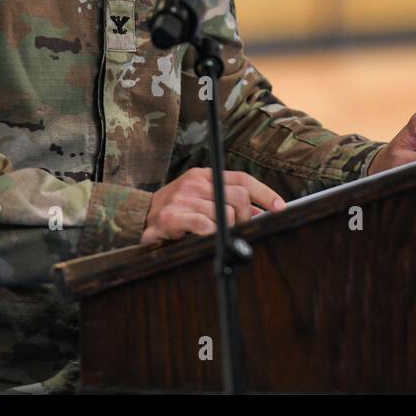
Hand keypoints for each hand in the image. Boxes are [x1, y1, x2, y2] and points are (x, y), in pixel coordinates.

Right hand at [140, 168, 285, 244]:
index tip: (280, 207)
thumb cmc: (175, 212)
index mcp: (205, 176)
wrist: (136, 219)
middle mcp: (195, 182)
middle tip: (240, 230)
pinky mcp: (171, 216)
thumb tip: (260, 213)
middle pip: (239, 197)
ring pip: (225, 214)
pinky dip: (211, 235)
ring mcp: (183, 198)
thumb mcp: (201, 200)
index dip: (265, 193)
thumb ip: (228, 203)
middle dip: (246, 217)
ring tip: (218, 236)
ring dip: (227, 230)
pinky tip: (206, 238)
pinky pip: (205, 226)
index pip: (243, 179)